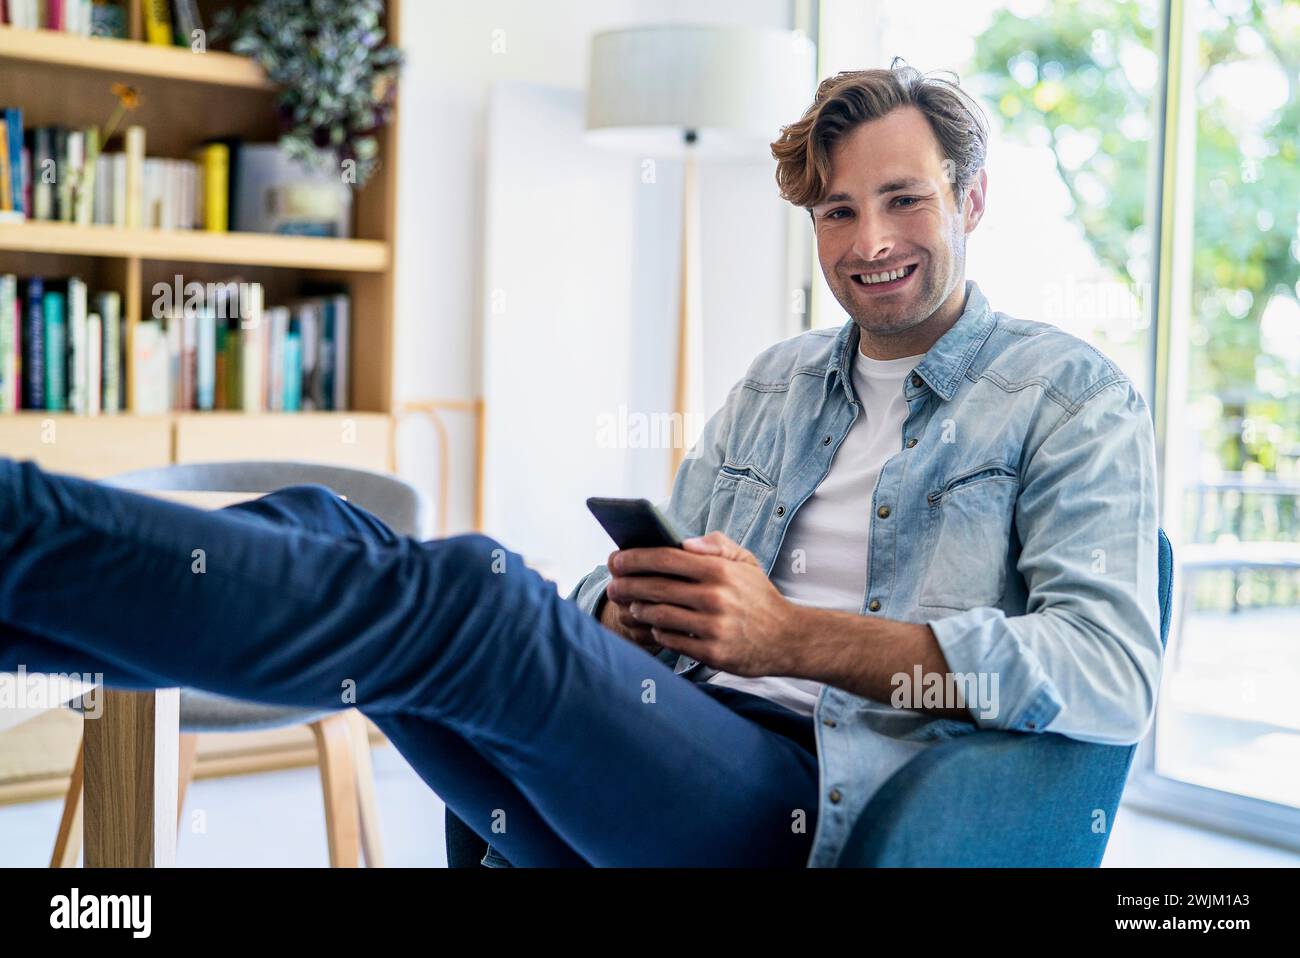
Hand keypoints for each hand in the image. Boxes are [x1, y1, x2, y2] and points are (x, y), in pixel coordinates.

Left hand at [604, 531, 797, 676]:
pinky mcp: (711, 653)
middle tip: (613, 586)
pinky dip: (657, 631)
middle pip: (655, 587)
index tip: (616, 559)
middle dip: (626, 585)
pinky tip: (654, 625)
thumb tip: (682, 541)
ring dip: (638, 609)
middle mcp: (714, 597)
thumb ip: (716, 545)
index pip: (665, 558)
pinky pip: (670, 640)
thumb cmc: (759, 597)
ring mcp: (712, 627)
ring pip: (658, 615)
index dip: (635, 558)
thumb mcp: (746, 561)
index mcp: (719, 570)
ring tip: (630, 605)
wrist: (788, 639)